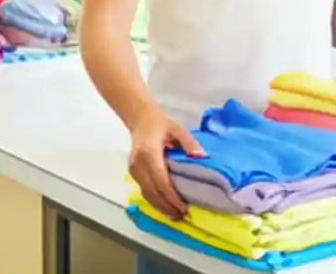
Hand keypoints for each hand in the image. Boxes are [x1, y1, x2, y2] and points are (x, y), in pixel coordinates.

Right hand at [128, 103, 204, 219]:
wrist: (140, 120)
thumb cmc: (160, 124)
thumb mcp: (177, 128)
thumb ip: (189, 142)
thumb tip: (202, 157)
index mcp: (149, 153)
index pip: (160, 180)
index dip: (171, 196)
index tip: (183, 206)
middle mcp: (138, 164)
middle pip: (152, 191)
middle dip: (167, 206)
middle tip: (183, 216)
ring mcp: (134, 170)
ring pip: (147, 194)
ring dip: (161, 207)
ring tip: (176, 216)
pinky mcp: (133, 173)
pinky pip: (144, 191)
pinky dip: (155, 202)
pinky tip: (165, 208)